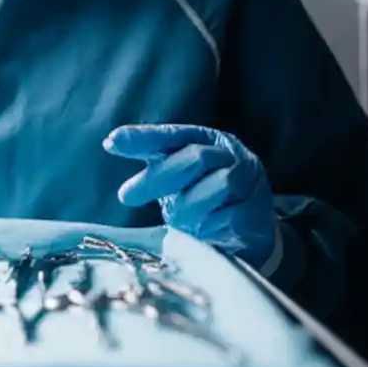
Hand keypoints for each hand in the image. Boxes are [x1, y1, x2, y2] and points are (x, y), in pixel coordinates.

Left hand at [103, 124, 277, 268]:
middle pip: (195, 157)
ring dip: (188, 207)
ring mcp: (249, 181)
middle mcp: (228, 155)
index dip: (144, 137)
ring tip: (177, 220)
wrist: (245, 231)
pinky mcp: (256, 212)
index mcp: (204, 140)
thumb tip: (110, 143)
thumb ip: (151, 161)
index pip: (172, 134)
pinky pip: (231, 216)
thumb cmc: (201, 196)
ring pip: (218, 185)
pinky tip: (202, 232)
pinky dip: (210, 226)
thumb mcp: (175, 178)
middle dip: (158, 178)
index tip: (112, 141)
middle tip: (126, 195)